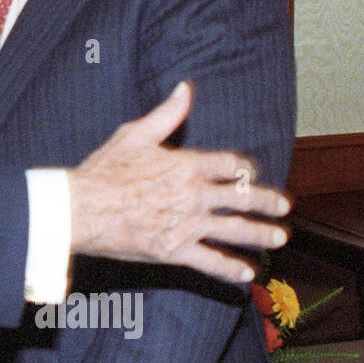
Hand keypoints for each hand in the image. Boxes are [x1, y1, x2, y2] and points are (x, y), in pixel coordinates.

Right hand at [68, 81, 290, 281]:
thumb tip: (185, 89)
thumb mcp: (134, 135)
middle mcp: (193, 195)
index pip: (230, 164)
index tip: (252, 173)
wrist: (80, 209)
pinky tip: (245, 273)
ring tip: (278, 238)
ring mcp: (187, 224)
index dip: (245, 168)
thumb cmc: (103, 171)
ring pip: (235, 230)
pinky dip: (230, 269)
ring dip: (261, 235)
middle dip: (267, 202)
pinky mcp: (174, 250)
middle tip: (283, 207)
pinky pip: (210, 261)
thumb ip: (166, 114)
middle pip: (242, 198)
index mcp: (186, 165)